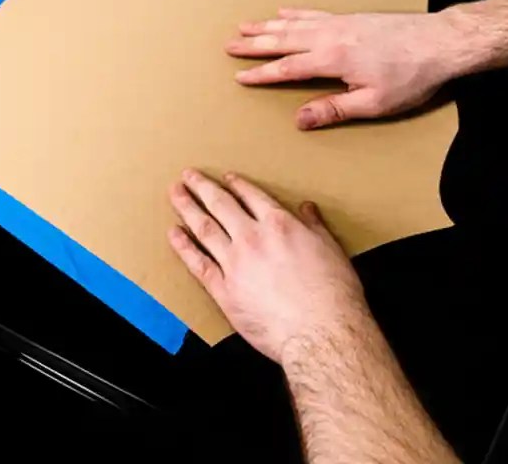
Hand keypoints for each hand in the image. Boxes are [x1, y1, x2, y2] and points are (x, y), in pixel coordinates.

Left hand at [167, 169, 368, 361]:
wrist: (319, 331)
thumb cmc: (332, 295)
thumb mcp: (331, 250)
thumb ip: (314, 226)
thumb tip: (307, 209)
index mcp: (280, 225)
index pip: (252, 197)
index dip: (237, 184)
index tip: (226, 177)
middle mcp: (252, 238)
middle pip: (221, 205)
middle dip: (202, 187)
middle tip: (188, 175)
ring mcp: (234, 263)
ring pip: (204, 228)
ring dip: (187, 208)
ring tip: (175, 194)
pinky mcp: (223, 290)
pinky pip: (197, 263)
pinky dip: (183, 247)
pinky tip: (174, 234)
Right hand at [226, 8, 468, 129]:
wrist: (440, 42)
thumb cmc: (411, 76)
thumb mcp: (373, 103)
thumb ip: (333, 110)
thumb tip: (300, 119)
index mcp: (332, 60)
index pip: (287, 69)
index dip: (261, 74)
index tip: (239, 76)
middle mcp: (331, 37)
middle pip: (283, 40)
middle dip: (254, 44)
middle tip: (229, 45)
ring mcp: (341, 24)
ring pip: (294, 24)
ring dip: (267, 26)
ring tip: (245, 26)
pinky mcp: (352, 18)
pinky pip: (314, 14)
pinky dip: (295, 14)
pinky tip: (284, 13)